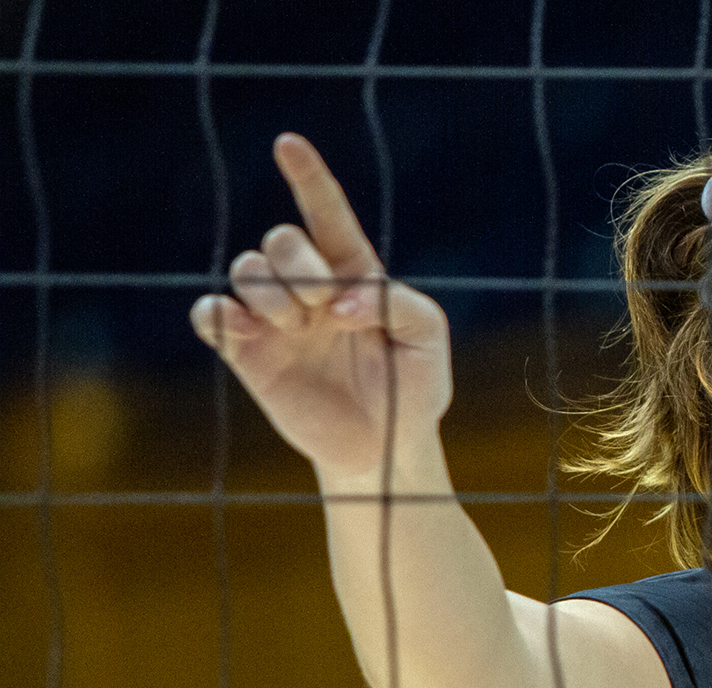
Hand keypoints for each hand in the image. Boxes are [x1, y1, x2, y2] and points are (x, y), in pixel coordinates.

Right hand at [190, 134, 451, 481]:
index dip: (308, 178)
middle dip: (300, 264)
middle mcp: (309, 288)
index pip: (326, 214)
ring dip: (272, 292)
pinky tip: (248, 331)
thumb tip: (341, 304)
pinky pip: (211, 314)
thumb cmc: (414, 387)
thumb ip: (397, 304)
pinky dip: (221, 314)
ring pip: (246, 269)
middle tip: (328, 307)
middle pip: (280, 240)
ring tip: (300, 327)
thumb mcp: (427, 337)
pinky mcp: (247, 353)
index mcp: (354, 273)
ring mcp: (275, 319)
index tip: (289, 143)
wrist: (386, 447)